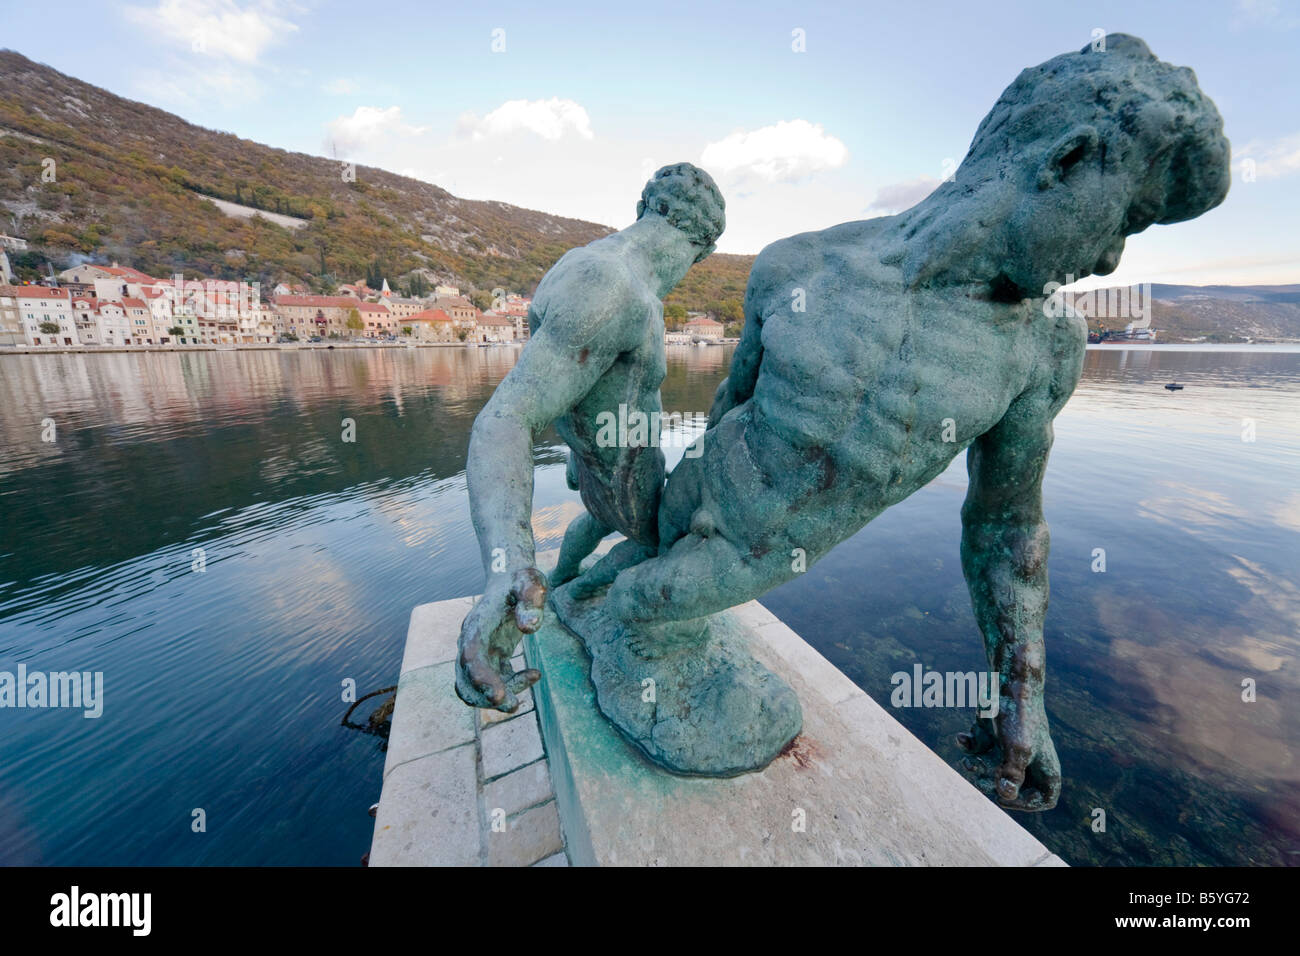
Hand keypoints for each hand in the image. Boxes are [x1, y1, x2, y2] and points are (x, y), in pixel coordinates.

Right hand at [454, 568, 546, 712]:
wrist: (511, 577)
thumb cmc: (521, 580)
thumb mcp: (530, 584)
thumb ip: (530, 602)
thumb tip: (529, 628)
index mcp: (477, 625)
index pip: (472, 658)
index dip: (482, 679)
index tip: (499, 696)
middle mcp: (471, 641)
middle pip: (466, 678)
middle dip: (485, 697)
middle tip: (514, 704)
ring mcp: (479, 651)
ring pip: (474, 686)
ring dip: (494, 698)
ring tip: (520, 699)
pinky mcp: (491, 657)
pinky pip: (494, 681)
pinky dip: (510, 686)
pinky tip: (535, 673)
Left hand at [956, 672, 1060, 811]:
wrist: (1006, 680)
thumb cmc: (1018, 715)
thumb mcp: (1017, 749)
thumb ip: (1012, 775)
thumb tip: (1005, 795)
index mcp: (1046, 764)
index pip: (1045, 798)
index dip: (1027, 803)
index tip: (1007, 796)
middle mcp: (1029, 757)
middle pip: (1012, 786)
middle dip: (992, 783)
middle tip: (980, 778)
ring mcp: (1010, 745)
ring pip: (992, 769)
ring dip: (977, 767)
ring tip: (968, 760)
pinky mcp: (993, 733)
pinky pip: (979, 749)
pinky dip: (968, 746)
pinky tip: (962, 738)